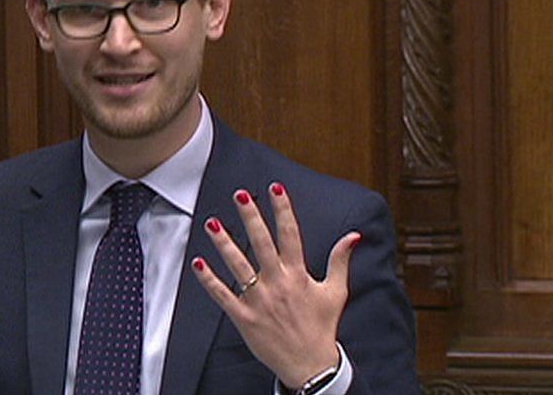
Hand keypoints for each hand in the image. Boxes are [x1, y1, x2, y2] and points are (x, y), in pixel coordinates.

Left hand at [190, 181, 360, 387]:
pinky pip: (223, 295)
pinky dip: (209, 280)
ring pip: (239, 266)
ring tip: (212, 223)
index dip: (282, 209)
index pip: (290, 235)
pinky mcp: (244, 317)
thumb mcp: (336, 292)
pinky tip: (198, 263)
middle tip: (240, 195)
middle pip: (262, 244)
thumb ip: (340, 261)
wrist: (310, 366)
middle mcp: (278, 284)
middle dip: (251, 218)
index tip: (275, 188)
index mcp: (299, 275)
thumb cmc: (322, 327)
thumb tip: (354, 235)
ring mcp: (259, 300)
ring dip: (224, 244)